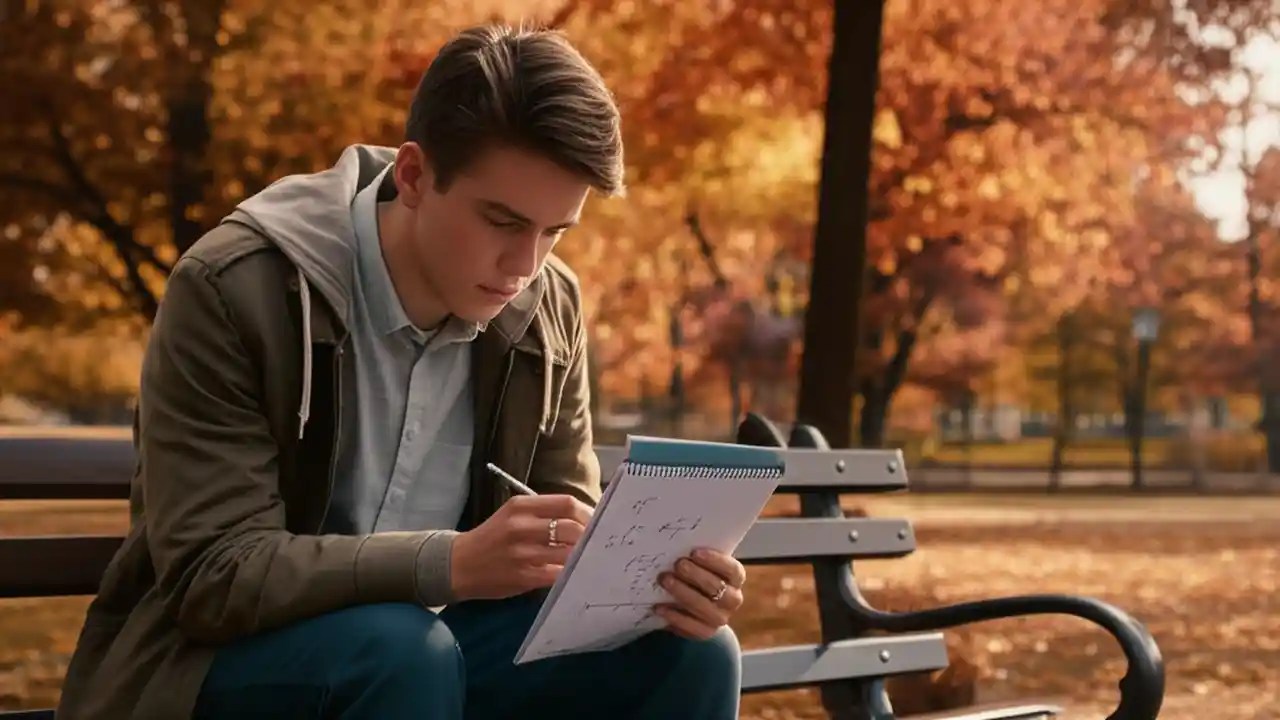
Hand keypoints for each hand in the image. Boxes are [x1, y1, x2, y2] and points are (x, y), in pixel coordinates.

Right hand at [450, 494, 592, 600]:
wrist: (458, 564)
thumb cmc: (492, 538)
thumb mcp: (513, 516)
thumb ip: (543, 514)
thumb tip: (583, 520)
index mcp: (521, 506)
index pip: (567, 503)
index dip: (589, 513)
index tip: (599, 521)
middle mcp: (521, 526)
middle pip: (571, 527)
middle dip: (590, 536)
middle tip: (600, 543)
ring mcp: (522, 552)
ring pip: (567, 552)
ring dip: (583, 556)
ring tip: (592, 558)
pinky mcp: (522, 576)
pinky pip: (557, 574)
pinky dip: (570, 573)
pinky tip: (576, 574)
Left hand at [654, 548, 745, 640]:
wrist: (698, 606)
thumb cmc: (699, 577)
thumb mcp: (702, 565)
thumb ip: (696, 558)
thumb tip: (678, 546)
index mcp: (736, 577)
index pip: (731, 569)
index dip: (715, 561)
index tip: (695, 552)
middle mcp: (733, 599)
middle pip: (717, 587)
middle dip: (695, 575)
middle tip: (677, 565)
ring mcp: (720, 618)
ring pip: (703, 607)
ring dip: (683, 593)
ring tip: (665, 580)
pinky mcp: (706, 633)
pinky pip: (691, 627)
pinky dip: (674, 616)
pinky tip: (659, 607)